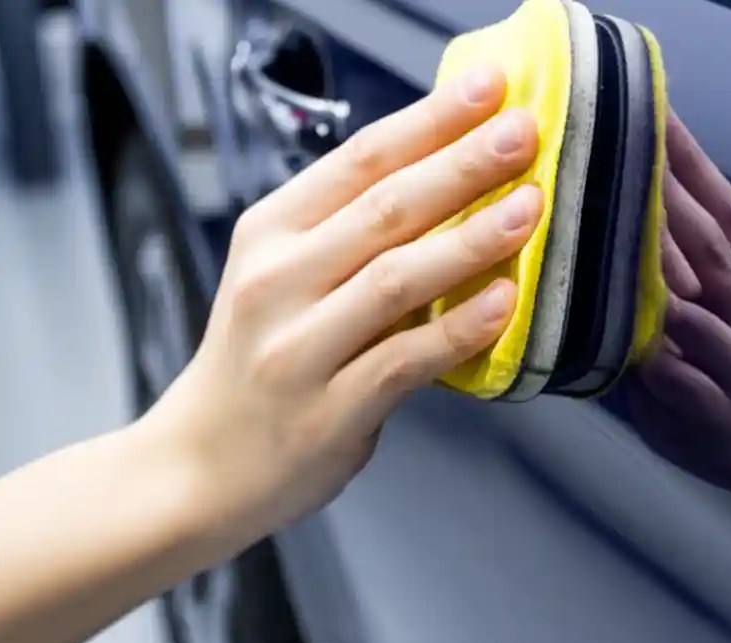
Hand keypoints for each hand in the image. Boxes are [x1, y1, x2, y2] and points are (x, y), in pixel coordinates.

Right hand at [145, 66, 540, 541]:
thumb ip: (352, 231)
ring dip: (469, 240)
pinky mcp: (328, 412)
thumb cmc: (260, 360)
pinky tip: (504, 301)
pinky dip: (458, 328)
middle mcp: (276, 281)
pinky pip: (403, 361)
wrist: (201, 464)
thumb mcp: (283, 275)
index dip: (430, 121)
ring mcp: (298, 349)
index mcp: (271, 233)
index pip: (360, 160)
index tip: (488, 89)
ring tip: (529, 208)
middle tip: (523, 132)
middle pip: (383, 208)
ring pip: (395, 280)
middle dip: (461, 164)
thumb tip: (455, 174)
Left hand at [628, 114, 730, 489]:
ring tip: (593, 219)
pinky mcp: (723, 410)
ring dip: (642, 266)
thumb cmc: (726, 374)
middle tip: (605, 145)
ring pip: (688, 306)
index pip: (728, 211)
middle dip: (655, 196)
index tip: (653, 112)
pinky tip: (603, 325)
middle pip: (710, 246)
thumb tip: (627, 202)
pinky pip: (670, 371)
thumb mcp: (729, 314)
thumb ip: (695, 270)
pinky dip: (639, 346)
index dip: (690, 162)